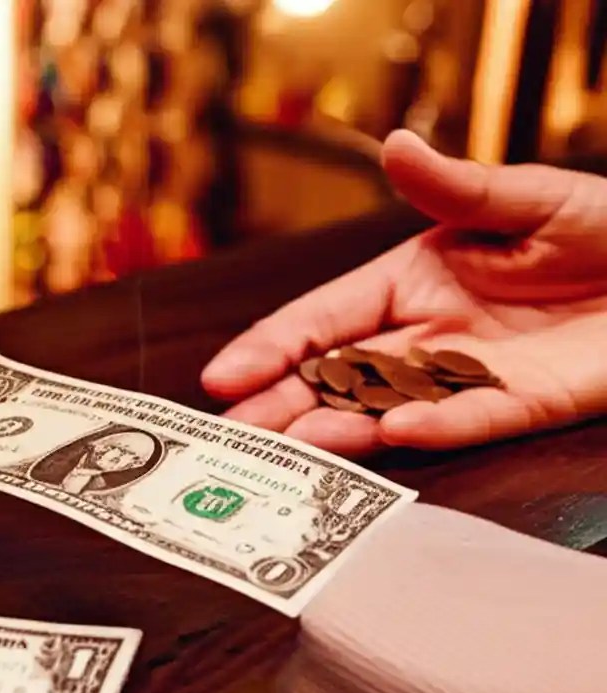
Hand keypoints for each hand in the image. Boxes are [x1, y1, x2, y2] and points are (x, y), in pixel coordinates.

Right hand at [201, 130, 606, 455]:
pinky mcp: (522, 406)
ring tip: (293, 450)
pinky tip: (393, 434)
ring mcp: (467, 377)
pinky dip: (435, 430)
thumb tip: (396, 144)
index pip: (321, 320)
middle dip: (280, 407)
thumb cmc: (603, 228)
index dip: (269, 348)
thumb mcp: (526, 198)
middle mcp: (424, 337)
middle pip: (335, 378)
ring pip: (387, 410)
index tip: (222, 378)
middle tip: (231, 439)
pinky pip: (472, 421)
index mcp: (408, 282)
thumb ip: (456, 186)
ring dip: (340, 430)